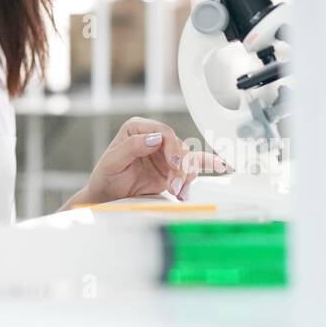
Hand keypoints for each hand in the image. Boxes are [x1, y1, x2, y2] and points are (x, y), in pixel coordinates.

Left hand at [77, 117, 228, 205]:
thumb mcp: (113, 162)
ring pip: (187, 159)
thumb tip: (154, 138)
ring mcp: (164, 154)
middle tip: (174, 187)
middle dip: (180, 168)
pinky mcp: (171, 169)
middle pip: (179, 146)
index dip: (172, 148)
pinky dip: (204, 165)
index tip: (174, 166)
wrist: (107, 197)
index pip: (163, 131)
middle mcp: (153, 138)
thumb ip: (131, 148)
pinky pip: (192, 164)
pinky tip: (219, 165)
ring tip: (179, 194)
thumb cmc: (105, 178)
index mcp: (137, 129)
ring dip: (187, 177)